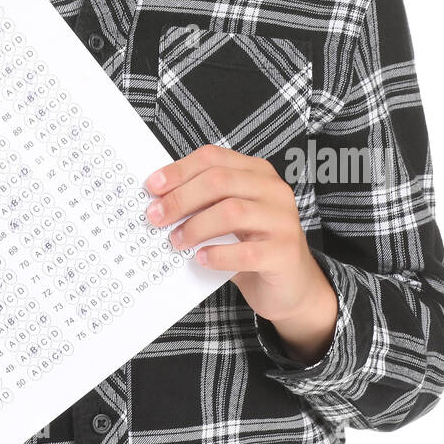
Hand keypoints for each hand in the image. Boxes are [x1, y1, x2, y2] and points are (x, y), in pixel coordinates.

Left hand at [143, 144, 337, 363]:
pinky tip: (201, 259)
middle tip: (156, 217)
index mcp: (257, 172)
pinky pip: (246, 252)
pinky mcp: (285, 253)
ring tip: (176, 241)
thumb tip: (158, 199)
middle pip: (219, 181)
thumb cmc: (252, 246)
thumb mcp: (229, 216)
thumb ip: (204, 202)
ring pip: (232, 212)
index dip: (179, 170)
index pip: (214, 158)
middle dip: (181, 198)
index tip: (152, 187)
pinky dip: (217, 255)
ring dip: (196, 227)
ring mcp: (283, 220)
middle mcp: (273, 190)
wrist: (291, 286)